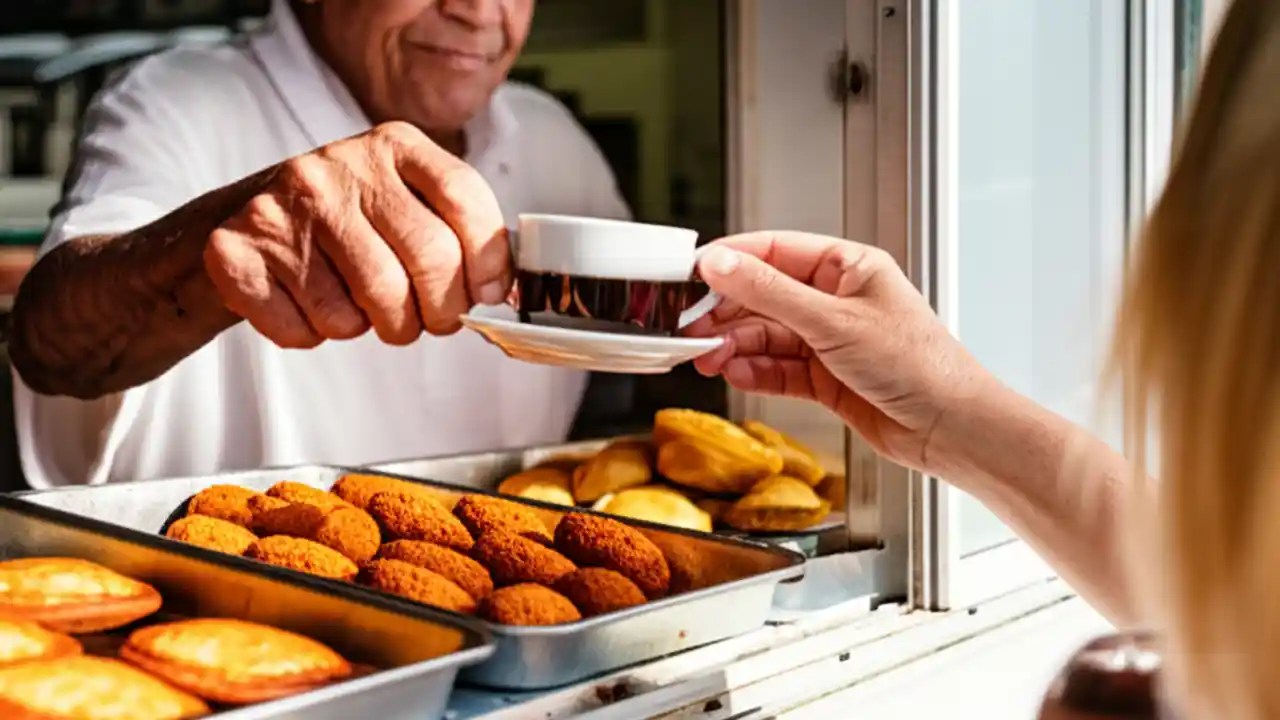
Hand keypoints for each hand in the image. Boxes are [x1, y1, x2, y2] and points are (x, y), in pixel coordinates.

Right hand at [204, 121, 507, 346]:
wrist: (240, 221)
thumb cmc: (345, 222)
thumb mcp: (402, 200)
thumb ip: (455, 231)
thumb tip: (507, 290)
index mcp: (392, 145)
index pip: (465, 199)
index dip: (489, 261)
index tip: (486, 295)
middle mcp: (337, 166)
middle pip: (429, 259)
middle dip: (440, 311)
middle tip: (428, 320)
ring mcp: (283, 206)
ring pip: (370, 304)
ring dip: (375, 326)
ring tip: (361, 308)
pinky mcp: (236, 251)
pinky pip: (307, 327)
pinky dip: (315, 335)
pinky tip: (308, 306)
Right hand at [685, 231, 997, 473]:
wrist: (950, 428)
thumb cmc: (918, 365)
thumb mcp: (833, 322)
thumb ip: (770, 293)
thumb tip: (722, 264)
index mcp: (848, 267)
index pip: (774, 250)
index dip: (730, 261)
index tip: (692, 274)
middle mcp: (837, 300)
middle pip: (764, 296)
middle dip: (726, 313)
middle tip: (692, 327)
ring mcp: (831, 340)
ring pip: (767, 336)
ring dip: (735, 347)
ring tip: (709, 358)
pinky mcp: (826, 379)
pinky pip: (778, 369)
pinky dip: (755, 372)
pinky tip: (737, 374)